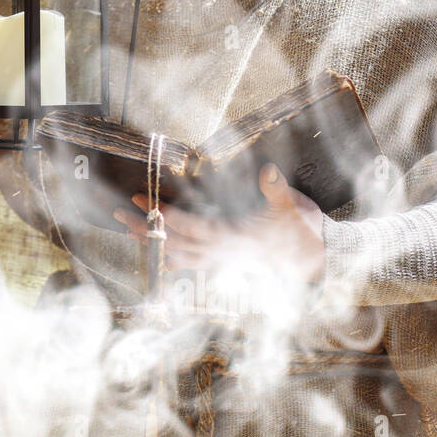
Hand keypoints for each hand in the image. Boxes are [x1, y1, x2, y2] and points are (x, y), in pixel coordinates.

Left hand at [113, 163, 325, 284]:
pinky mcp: (227, 264)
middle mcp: (222, 252)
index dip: (163, 213)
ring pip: (179, 255)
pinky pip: (193, 265)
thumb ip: (276, 190)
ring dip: (152, 243)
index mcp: (232, 236)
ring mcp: (223, 260)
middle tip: (119, 215)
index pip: (189, 225)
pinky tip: (160, 257)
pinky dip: (172, 259)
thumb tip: (269, 172)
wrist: (317, 259)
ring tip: (128, 232)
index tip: (141, 200)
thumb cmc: (303, 231)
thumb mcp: (292, 207)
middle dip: (145, 228)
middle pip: (174, 241)